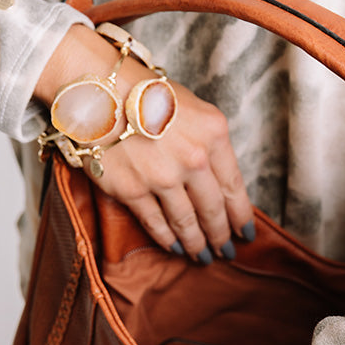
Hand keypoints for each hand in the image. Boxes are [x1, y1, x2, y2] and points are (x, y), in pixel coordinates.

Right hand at [35, 24, 253, 259]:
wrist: (98, 88)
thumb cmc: (146, 94)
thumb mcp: (193, 110)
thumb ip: (209, 144)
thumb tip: (219, 181)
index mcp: (213, 135)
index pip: (234, 187)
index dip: (241, 216)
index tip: (246, 232)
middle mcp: (193, 159)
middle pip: (213, 210)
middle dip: (221, 236)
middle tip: (226, 251)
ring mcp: (162, 177)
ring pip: (187, 223)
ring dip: (196, 244)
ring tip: (202, 256)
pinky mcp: (132, 190)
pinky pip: (156, 223)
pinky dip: (167, 239)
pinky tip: (175, 247)